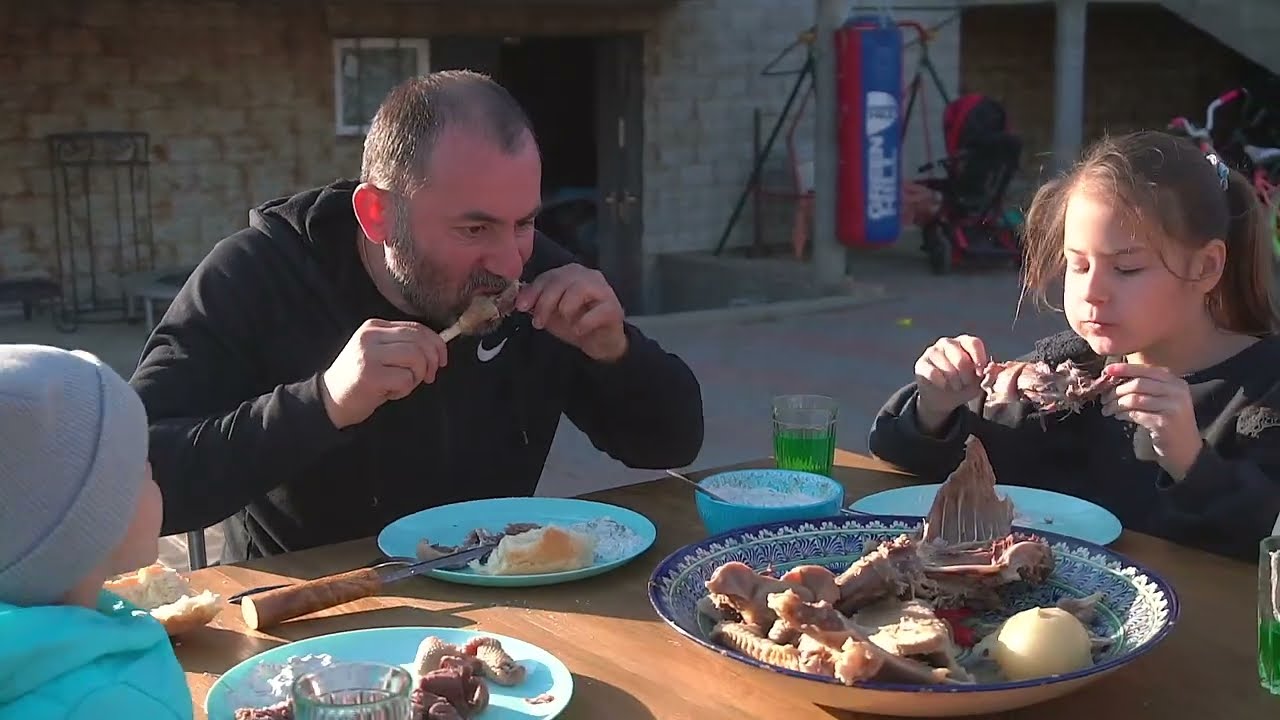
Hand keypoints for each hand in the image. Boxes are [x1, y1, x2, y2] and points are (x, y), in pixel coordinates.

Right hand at [319, 319, 447, 428]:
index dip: (436, 343)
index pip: (416, 328)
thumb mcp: (379, 354)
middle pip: (419, 340)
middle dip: (432, 360)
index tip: (442, 360)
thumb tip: (437, 349)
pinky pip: (406, 379)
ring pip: (415, 357)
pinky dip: (405, 389)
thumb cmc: (361, 380)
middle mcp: (370, 336)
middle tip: (430, 377)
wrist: (330, 401)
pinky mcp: (370, 375)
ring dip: (417, 375)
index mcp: (374, 326)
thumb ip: (403, 346)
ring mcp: (369, 354)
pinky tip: (390, 393)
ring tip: (404, 384)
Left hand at [515, 264, 627, 361]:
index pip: (549, 276)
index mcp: (571, 273)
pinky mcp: (614, 308)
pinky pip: (596, 311)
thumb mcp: (551, 314)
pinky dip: (583, 323)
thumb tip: (520, 299)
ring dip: (565, 309)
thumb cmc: (575, 323)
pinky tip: (578, 330)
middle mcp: (588, 275)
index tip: (521, 307)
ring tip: (565, 323)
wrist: (600, 342)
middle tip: (538, 322)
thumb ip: (537, 303)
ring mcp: (603, 290)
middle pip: (562, 280)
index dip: (533, 291)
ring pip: (578, 289)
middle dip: (545, 302)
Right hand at [913, 335, 988, 432]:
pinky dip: (941, 383)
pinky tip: (943, 386)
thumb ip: (987, 373)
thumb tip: (991, 368)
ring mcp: (932, 352)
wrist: (942, 398)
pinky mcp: (921, 364)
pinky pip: (933, 373)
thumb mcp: (979, 381)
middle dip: (965, 375)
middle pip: (960, 357)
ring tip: (955, 386)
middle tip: (965, 383)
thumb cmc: (963, 385)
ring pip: (947, 366)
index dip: (979, 359)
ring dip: (954, 381)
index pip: (973, 343)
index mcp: (964, 342)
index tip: (980, 373)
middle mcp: (947, 343)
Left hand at [1101, 363, 1201, 478]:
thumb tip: (1114, 376)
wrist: (1186, 450)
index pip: (1146, 370)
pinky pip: (1135, 414)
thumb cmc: (1168, 422)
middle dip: (1116, 390)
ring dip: (1115, 404)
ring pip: (1134, 399)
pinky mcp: (1164, 423)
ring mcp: (1172, 407)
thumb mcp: (1162, 400)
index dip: (1125, 369)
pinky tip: (1117, 416)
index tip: (1107, 370)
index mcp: (1176, 382)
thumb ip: (1145, 387)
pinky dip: (1122, 414)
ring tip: (1107, 409)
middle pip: (1138, 384)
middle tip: (1104, 398)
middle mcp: (1177, 391)